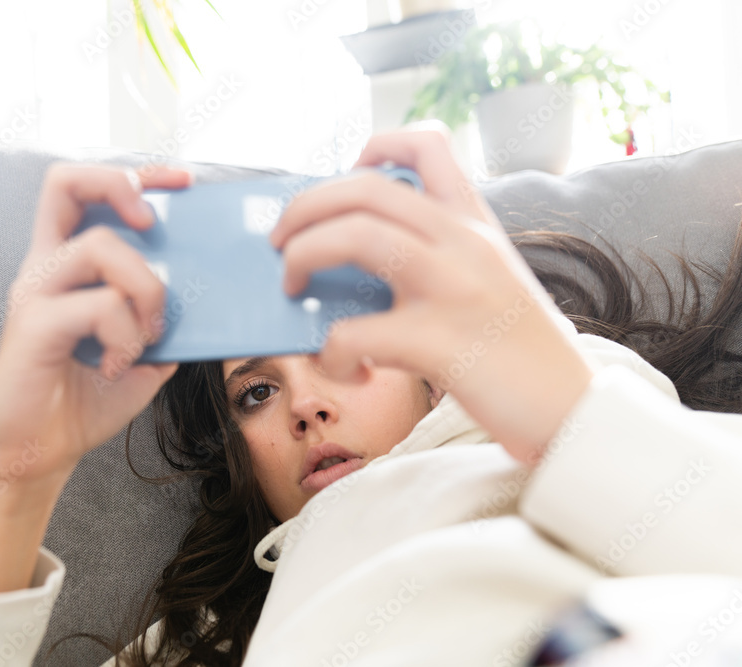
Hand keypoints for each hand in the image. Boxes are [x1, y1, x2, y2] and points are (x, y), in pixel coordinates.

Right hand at [0, 163, 192, 484]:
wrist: (36, 453)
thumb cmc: (79, 403)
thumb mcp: (139, 357)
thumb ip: (162, 325)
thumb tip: (205, 307)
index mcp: (67, 268)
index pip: (89, 194)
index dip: (134, 174)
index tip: (180, 182)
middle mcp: (45, 267)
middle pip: (65, 182)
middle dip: (121, 185)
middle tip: (153, 224)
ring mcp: (35, 291)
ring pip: (101, 248)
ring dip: (144, 289)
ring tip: (145, 334)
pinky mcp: (33, 324)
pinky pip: (99, 306)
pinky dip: (125, 336)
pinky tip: (115, 365)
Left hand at [268, 124, 593, 463]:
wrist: (578, 413)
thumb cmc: (521, 354)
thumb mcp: (488, 284)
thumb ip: (434, 261)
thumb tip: (343, 271)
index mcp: (476, 224)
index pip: (428, 144)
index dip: (376, 145)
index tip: (349, 173)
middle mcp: (466, 243)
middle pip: (365, 188)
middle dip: (303, 208)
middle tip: (280, 243)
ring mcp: (456, 289)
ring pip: (356, 238)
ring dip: (304, 257)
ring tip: (290, 288)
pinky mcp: (443, 344)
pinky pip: (356, 332)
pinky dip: (331, 351)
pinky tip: (347, 369)